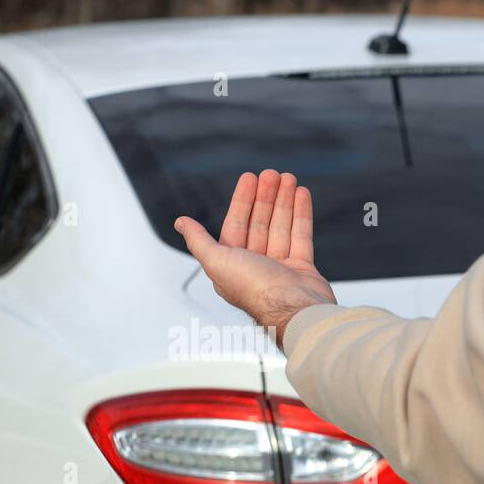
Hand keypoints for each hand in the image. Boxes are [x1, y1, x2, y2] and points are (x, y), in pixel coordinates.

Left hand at [175, 170, 336, 350]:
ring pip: (280, 226)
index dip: (242, 201)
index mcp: (232, 266)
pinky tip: (301, 193)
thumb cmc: (255, 290)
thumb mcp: (216, 261)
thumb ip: (199, 240)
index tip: (250, 178)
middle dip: (265, 197)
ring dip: (284, 200)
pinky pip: (301, 235)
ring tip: (289, 178)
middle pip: (259, 223)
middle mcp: (255, 266)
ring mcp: (280, 267)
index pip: (235, 226)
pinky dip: (301, 213)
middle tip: (271, 174)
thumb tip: (180, 222)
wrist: (294, 309)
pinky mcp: (302, 267)